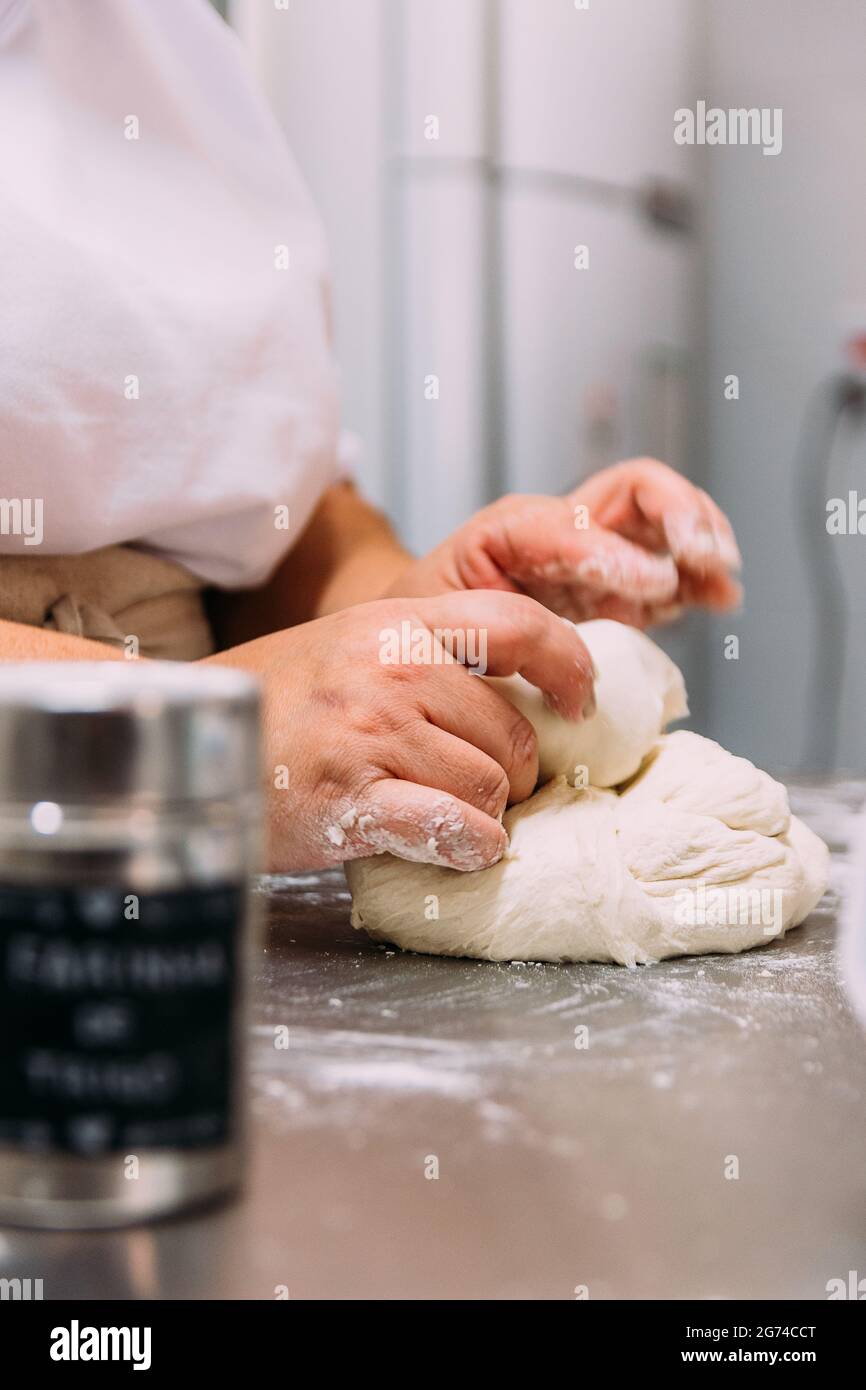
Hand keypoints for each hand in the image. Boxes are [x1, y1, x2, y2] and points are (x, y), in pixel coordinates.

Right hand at [205, 591, 593, 871]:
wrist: (191, 737)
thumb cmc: (281, 700)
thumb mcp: (357, 643)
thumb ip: (435, 657)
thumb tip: (531, 701)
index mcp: (398, 620)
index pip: (518, 623)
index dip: (568, 665)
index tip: (580, 703)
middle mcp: (390, 666)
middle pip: (513, 733)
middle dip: (510, 773)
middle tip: (473, 786)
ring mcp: (370, 729)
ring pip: (490, 787)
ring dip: (482, 813)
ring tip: (439, 810)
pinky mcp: (352, 795)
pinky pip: (452, 829)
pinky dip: (467, 848)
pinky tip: (457, 848)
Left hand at [387, 459, 740, 626]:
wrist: (419, 647)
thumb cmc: (423, 635)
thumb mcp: (445, 630)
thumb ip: (503, 638)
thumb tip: (577, 670)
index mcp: (512, 532)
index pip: (573, 523)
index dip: (615, 553)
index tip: (652, 585)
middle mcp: (565, 534)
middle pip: (635, 489)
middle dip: (678, 512)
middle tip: (700, 552)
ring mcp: (599, 561)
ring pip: (663, 520)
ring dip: (701, 536)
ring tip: (721, 572)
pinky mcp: (621, 596)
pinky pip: (672, 572)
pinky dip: (702, 579)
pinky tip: (722, 597)